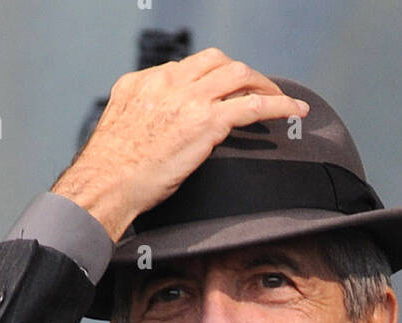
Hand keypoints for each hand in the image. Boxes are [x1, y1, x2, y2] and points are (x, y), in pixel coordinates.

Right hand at [51, 48, 309, 241]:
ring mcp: (189, 98)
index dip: (209, 79)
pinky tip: (295, 112)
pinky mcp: (206, 121)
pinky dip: (279, 106)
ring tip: (281, 100)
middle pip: (215, 61)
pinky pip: (253, 105)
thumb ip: (141, 120)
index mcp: (143, 82)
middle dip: (240, 73)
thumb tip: (154, 132)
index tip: (222, 94)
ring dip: (264, 84)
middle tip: (257, 90)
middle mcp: (167, 81)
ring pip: (238, 74)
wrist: (106, 183)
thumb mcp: (121, 132)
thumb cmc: (109, 173)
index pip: (186, 68)